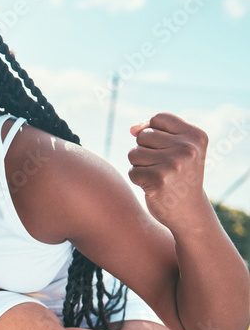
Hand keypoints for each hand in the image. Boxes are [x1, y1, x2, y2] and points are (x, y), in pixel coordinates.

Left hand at [128, 113, 209, 230]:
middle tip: (163, 166)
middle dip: (146, 151)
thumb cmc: (178, 175)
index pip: (158, 118)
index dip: (152, 131)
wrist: (189, 211)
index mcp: (196, 136)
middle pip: (143, 136)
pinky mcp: (159, 180)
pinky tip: (154, 187)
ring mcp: (174, 164)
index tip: (164, 148)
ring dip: (140, 165)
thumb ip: (155, 131)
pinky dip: (138, 179)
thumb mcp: (177, 148)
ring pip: (134, 153)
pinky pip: (132, 171)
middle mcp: (188, 148)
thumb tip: (132, 129)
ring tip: (158, 175)